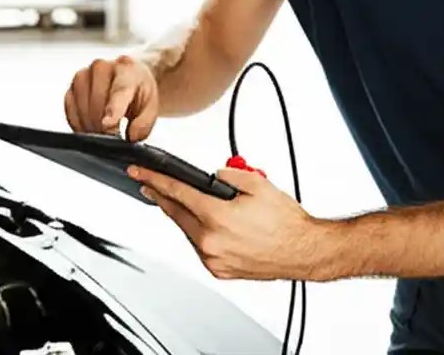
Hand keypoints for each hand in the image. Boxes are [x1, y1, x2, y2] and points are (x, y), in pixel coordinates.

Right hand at [64, 55, 159, 140]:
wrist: (128, 79)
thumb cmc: (138, 91)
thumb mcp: (151, 106)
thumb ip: (144, 123)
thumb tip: (130, 135)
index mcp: (127, 69)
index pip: (119, 89)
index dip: (113, 109)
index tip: (107, 124)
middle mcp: (102, 67)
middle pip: (97, 102)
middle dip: (103, 125)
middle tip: (112, 136)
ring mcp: (83, 75)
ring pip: (80, 107)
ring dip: (90, 125)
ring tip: (103, 131)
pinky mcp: (71, 87)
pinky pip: (70, 110)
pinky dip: (78, 123)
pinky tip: (90, 126)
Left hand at [129, 165, 326, 281]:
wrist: (304, 251)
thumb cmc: (286, 222)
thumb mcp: (257, 184)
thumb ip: (228, 175)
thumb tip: (212, 176)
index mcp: (217, 217)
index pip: (176, 193)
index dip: (154, 179)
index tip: (138, 172)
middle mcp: (211, 241)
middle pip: (176, 213)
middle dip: (161, 196)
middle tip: (149, 184)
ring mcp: (214, 259)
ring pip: (187, 231)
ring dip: (183, 215)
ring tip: (187, 202)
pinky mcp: (219, 271)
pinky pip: (200, 247)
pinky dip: (199, 233)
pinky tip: (206, 223)